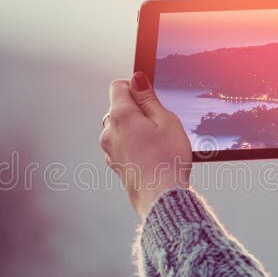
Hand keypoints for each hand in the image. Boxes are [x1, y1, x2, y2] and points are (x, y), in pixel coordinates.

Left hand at [100, 72, 191, 218]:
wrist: (161, 198)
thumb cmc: (168, 160)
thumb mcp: (166, 121)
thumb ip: (148, 98)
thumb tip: (137, 79)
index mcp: (120, 116)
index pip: (118, 86)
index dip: (136, 87)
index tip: (151, 97)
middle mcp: (109, 131)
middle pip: (118, 108)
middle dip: (136, 110)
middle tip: (159, 123)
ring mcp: (109, 150)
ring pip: (119, 129)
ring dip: (135, 130)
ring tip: (157, 143)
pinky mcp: (115, 165)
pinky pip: (121, 146)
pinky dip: (133, 146)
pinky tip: (151, 156)